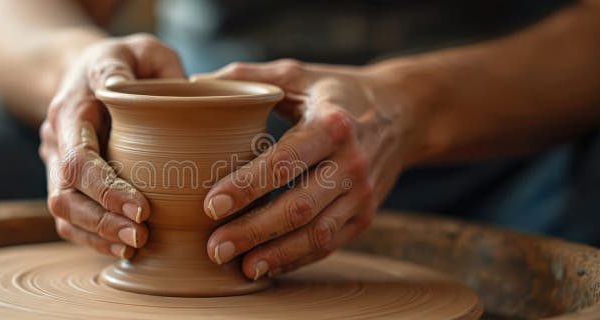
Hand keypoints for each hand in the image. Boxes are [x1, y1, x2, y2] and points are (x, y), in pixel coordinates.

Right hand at [40, 34, 184, 258]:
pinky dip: (92, 237)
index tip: (143, 209)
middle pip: (64, 196)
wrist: (87, 69)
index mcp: (71, 110)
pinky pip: (70, 218)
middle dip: (102, 221)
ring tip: (135, 245)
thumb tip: (130, 91)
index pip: (79, 161)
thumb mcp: (134, 50)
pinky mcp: (66, 180)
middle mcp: (56, 141)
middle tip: (141, 235)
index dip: (107, 190)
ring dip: (97, 235)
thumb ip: (132, 69)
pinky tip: (122, 247)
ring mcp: (56, 163)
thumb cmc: (122, 62)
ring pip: (63, 212)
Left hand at [194, 59, 420, 278]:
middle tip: (214, 247)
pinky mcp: (366, 215)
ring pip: (316, 234)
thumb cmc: (337, 92)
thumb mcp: (297, 75)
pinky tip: (267, 264)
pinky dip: (297, 258)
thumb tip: (195, 85)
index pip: (284, 162)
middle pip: (298, 207)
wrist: (404, 112)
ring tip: (239, 266)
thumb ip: (248, 78)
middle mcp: (352, 163)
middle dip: (253, 231)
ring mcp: (362, 193)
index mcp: (332, 125)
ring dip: (275, 254)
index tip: (211, 205)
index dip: (246, 187)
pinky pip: (330, 244)